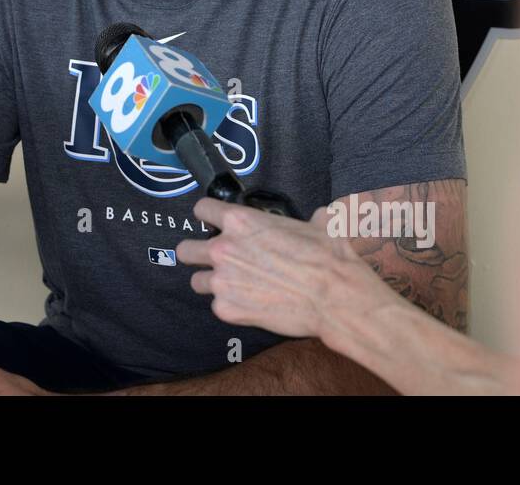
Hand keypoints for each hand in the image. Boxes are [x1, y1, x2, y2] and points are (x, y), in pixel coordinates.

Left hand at [176, 197, 385, 338]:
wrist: (334, 298)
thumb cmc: (327, 258)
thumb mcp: (317, 224)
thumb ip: (309, 217)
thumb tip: (321, 216)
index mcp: (239, 221)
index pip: (201, 210)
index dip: (209, 216)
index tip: (215, 223)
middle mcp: (222, 249)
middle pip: (185, 250)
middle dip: (197, 253)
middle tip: (217, 259)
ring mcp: (221, 282)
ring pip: (196, 281)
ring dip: (211, 281)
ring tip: (234, 285)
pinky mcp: (227, 310)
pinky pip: (218, 306)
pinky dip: (231, 306)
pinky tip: (252, 303)